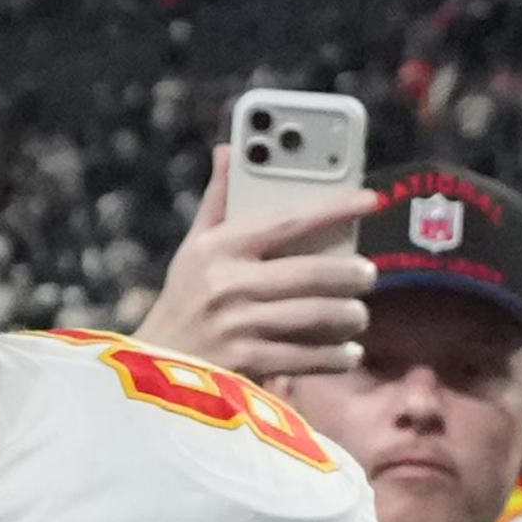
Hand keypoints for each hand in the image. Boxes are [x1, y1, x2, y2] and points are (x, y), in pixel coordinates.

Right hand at [130, 149, 373, 384]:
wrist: (151, 371)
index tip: (370, 199)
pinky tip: (347, 353)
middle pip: (310, 273)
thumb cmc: (182, 303)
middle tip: (368, 273)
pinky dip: (333, 356)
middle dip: (349, 274)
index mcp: (218, 248)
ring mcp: (236, 326)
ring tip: (358, 315)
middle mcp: (227, 284)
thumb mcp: (192, 250)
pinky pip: (304, 356)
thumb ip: (217, 201)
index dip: (334, 207)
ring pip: (313, 315)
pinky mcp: (243, 364)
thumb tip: (228, 150)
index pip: (288, 219)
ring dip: (347, 316)